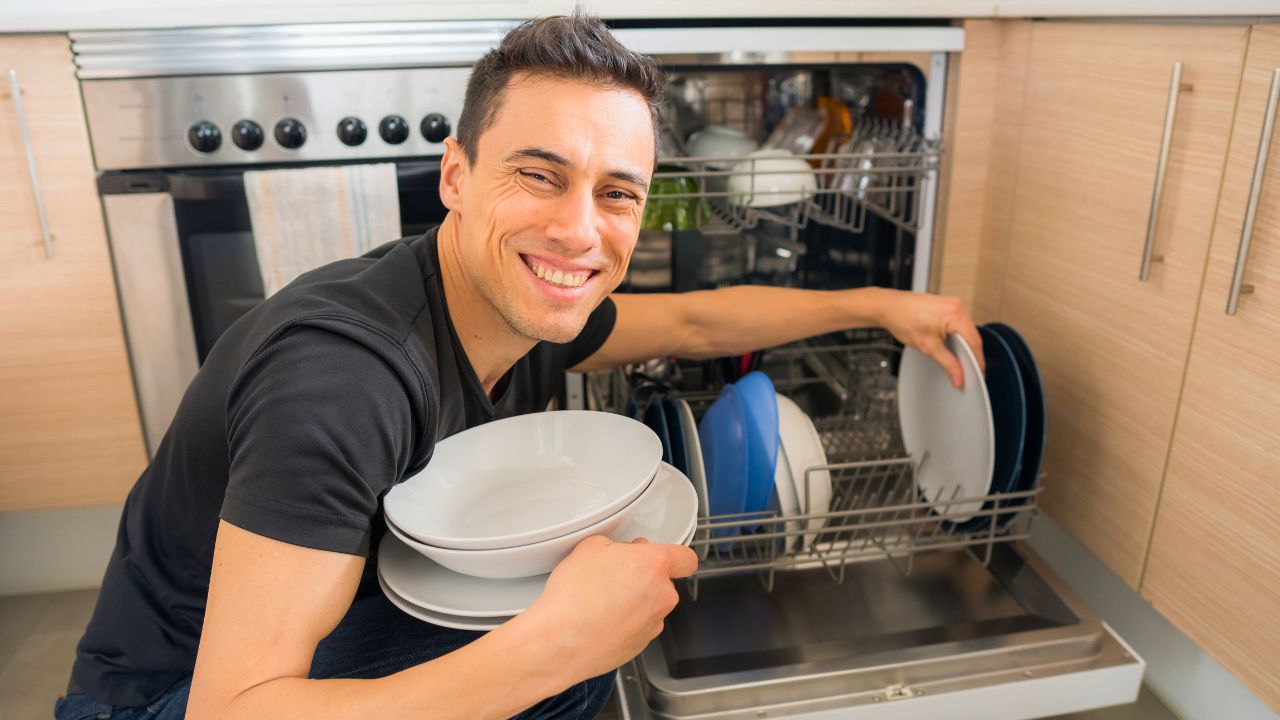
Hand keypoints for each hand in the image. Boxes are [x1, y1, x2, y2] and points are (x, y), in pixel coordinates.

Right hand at [518, 535, 696, 681]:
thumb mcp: (589, 548)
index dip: (675, 556)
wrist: (560, 641)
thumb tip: (615, 552)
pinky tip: (601, 619)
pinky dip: (625, 622)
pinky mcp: (641, 645)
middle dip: (643, 577)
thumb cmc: (574, 597)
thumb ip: (614, 545)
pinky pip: (639, 627)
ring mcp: (653, 623)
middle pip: (664, 581)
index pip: (686, 558)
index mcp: (654, 565)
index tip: (665, 557)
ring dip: (634, 601)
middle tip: (615, 575)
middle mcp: (661, 596)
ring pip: (651, 606)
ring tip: (601, 600)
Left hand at [871, 289, 983, 388]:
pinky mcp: (947, 306)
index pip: (974, 342)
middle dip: (970, 355)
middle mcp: (957, 306)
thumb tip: (959, 377)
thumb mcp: (928, 347)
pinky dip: (957, 337)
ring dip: (963, 346)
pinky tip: (952, 347)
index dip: (977, 361)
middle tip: (967, 372)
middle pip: (972, 336)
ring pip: (966, 331)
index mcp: (956, 314)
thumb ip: (947, 363)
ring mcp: (953, 304)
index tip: (978, 375)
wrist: (887, 307)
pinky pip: (959, 324)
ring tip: (958, 361)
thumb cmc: (902, 320)